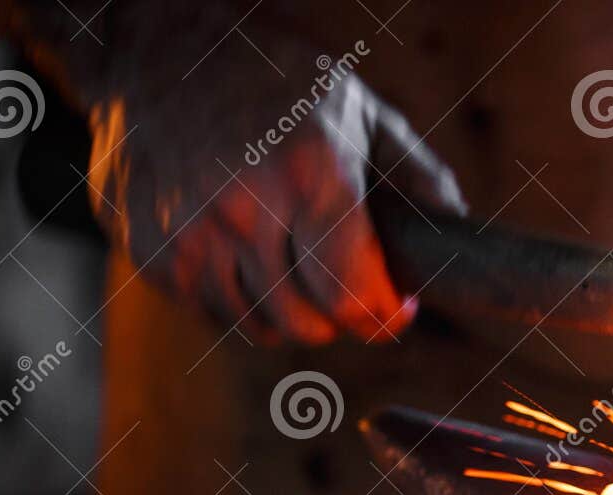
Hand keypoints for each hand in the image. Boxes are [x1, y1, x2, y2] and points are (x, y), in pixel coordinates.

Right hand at [84, 32, 464, 343]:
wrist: (161, 50)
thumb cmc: (277, 81)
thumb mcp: (361, 111)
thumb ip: (418, 178)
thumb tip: (462, 235)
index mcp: (311, 173)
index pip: (353, 295)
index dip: (385, 318)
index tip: (397, 311)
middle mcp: (246, 206)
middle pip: (309, 323)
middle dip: (341, 318)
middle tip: (347, 289)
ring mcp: (190, 231)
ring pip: (260, 327)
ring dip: (290, 313)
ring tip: (297, 267)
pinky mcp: (149, 248)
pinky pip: (212, 312)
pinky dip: (239, 301)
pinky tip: (248, 256)